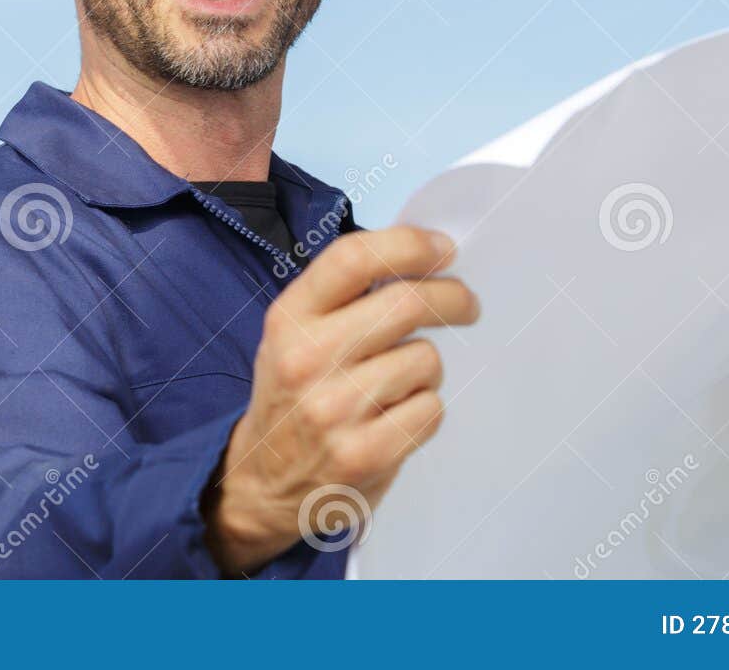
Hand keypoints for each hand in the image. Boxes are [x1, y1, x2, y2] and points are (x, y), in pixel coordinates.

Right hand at [203, 225, 477, 574]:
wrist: (262, 482)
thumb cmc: (293, 394)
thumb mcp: (296, 334)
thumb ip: (346, 296)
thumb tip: (422, 255)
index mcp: (289, 318)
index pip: (353, 259)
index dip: (409, 246)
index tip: (444, 250)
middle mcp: (307, 359)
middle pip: (405, 304)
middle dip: (451, 297)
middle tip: (466, 304)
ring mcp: (335, 410)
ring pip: (425, 359)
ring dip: (427, 367)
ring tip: (400, 383)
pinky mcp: (365, 455)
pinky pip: (431, 409)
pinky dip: (425, 410)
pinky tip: (396, 417)